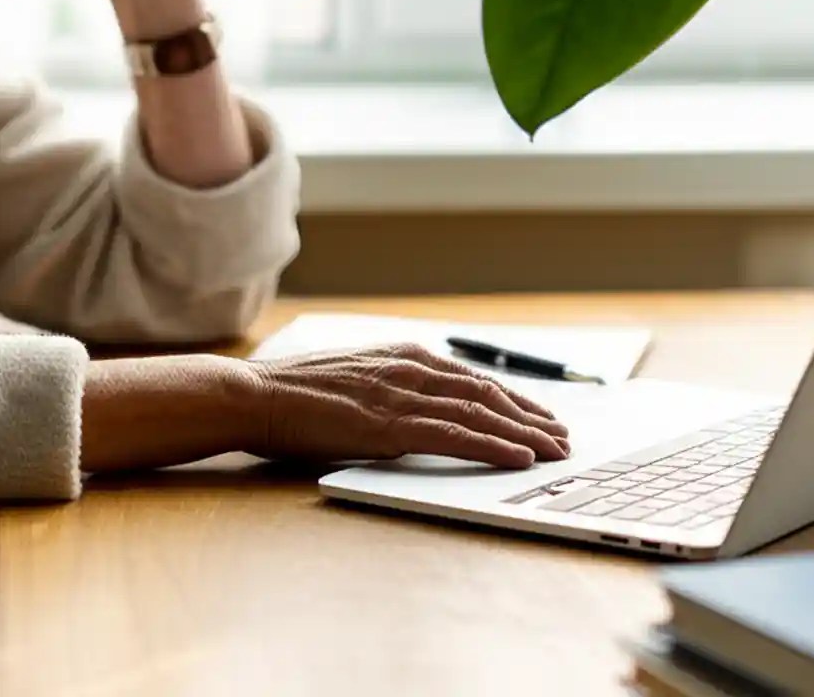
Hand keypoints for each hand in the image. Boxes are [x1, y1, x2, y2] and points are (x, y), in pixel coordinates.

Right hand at [239, 344, 570, 468]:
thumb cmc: (293, 395)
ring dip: (524, 432)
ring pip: (480, 412)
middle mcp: (410, 368)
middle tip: (562, 437)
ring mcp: (401, 395)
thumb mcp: (352, 380)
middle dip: (531, 416)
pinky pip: (454, 434)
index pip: (472, 378)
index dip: (513, 399)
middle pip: (487, 392)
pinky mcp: (389, 424)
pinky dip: (493, 445)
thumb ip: (389, 389)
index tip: (540, 416)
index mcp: (402, 356)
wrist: (251, 394)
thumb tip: (417, 409)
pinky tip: (519, 456)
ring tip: (555, 451)